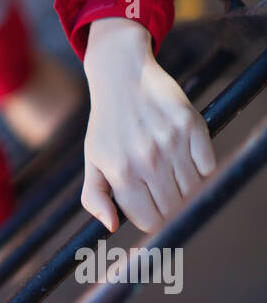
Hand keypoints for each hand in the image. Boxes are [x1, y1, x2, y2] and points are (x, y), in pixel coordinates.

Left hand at [81, 17, 216, 233]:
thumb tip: (112, 226)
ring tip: (172, 171)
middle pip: (175, 208)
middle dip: (171, 204)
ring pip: (194, 189)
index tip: (152, 207)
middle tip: (162, 188)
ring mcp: (170, 142)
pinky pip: (209, 166)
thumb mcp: (92, 159)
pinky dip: (202, 168)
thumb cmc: (107, 124)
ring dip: (187, 187)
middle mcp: (146, 159)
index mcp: (121, 172)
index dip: (154, 219)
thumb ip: (94, 196)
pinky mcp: (191, 125)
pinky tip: (186, 156)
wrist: (123, 76)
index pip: (152, 221)